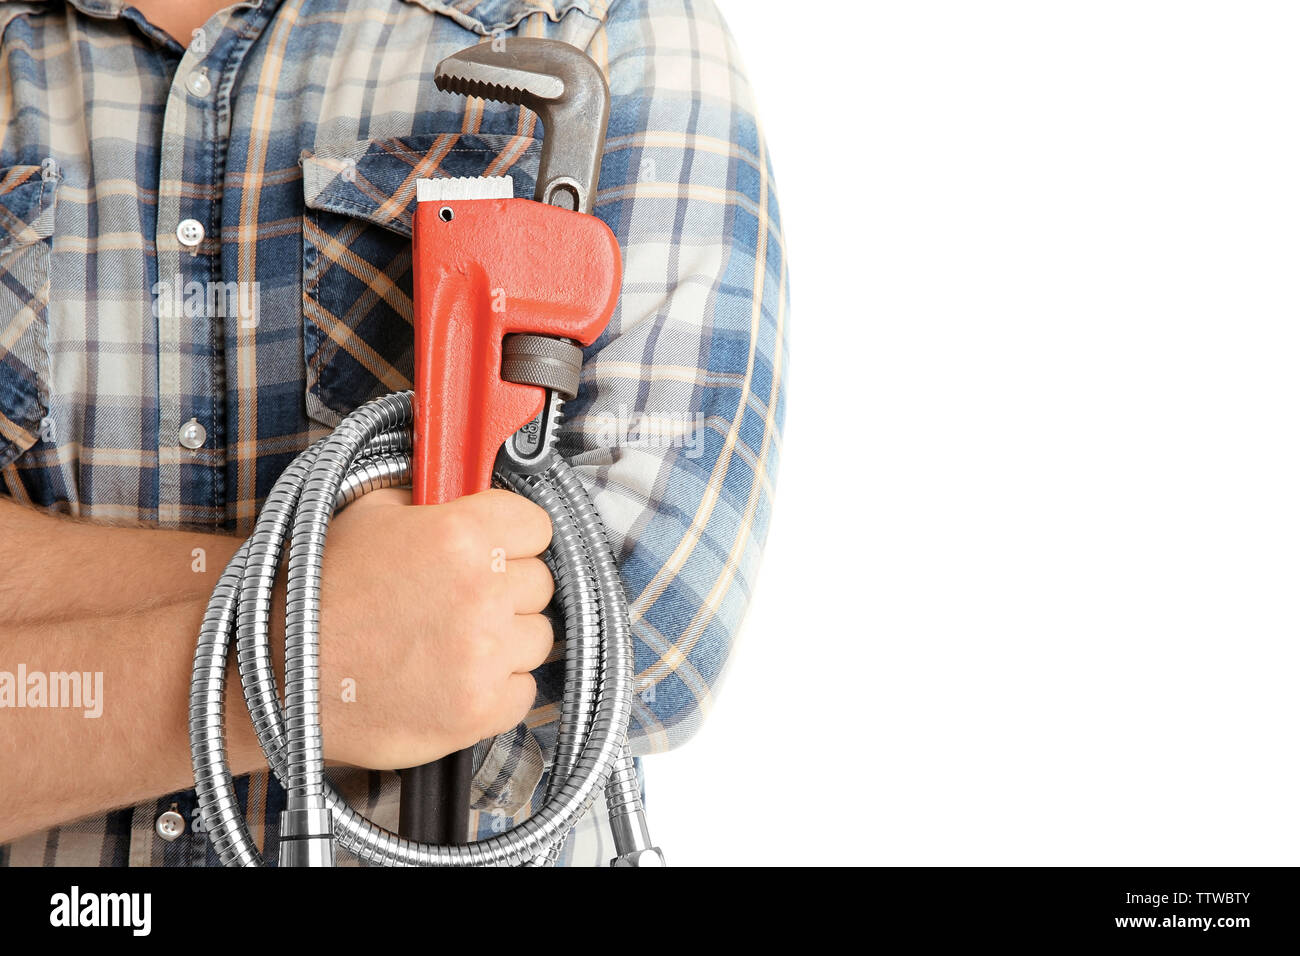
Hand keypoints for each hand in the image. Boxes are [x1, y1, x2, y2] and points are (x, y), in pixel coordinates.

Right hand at [315, 488, 553, 769]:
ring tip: (452, 643)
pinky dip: (498, 690)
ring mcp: (485, 655)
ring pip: (537, 638)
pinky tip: (454, 680)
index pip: (536, 525)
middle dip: (507, 589)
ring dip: (506, 640)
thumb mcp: (367, 514)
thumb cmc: (314, 594)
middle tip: (459, 600)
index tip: (496, 548)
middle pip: (539, 583)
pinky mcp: (480, 710)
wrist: (275, 674)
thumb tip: (463, 489)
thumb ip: (429, 499)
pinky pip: (523, 692)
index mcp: (461, 536)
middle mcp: (482, 593)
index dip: (513, 536)